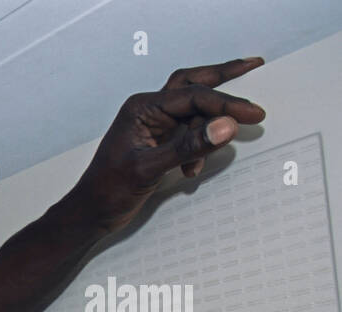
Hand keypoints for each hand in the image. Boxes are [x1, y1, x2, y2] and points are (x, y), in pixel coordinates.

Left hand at [70, 57, 266, 233]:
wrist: (91, 213)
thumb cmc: (106, 190)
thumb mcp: (149, 169)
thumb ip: (188, 146)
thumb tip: (225, 127)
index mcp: (141, 108)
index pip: (193, 96)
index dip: (225, 104)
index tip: (252, 114)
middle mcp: (147, 110)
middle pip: (193, 85)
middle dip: (223, 78)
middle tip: (253, 66)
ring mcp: (153, 125)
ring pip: (193, 113)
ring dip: (205, 134)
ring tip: (198, 164)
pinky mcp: (159, 141)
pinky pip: (189, 134)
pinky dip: (198, 149)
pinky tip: (191, 170)